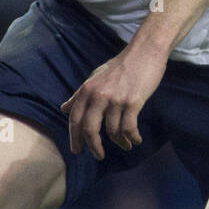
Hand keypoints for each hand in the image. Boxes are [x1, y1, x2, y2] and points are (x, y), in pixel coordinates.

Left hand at [60, 43, 166, 158]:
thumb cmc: (121, 65)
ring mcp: (116, 99)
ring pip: (112, 131)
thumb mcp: (96, 77)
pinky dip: (133, 137)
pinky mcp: (133, 102)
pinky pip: (129, 128)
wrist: (144, 52)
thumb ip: (80, 94)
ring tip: (126, 145)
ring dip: (120, 142)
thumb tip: (64, 109)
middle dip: (93, 146)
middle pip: (90, 129)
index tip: (77, 150)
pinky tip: (136, 140)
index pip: (75, 119)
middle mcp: (98, 95)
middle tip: (98, 156)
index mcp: (87, 90)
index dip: (74, 137)